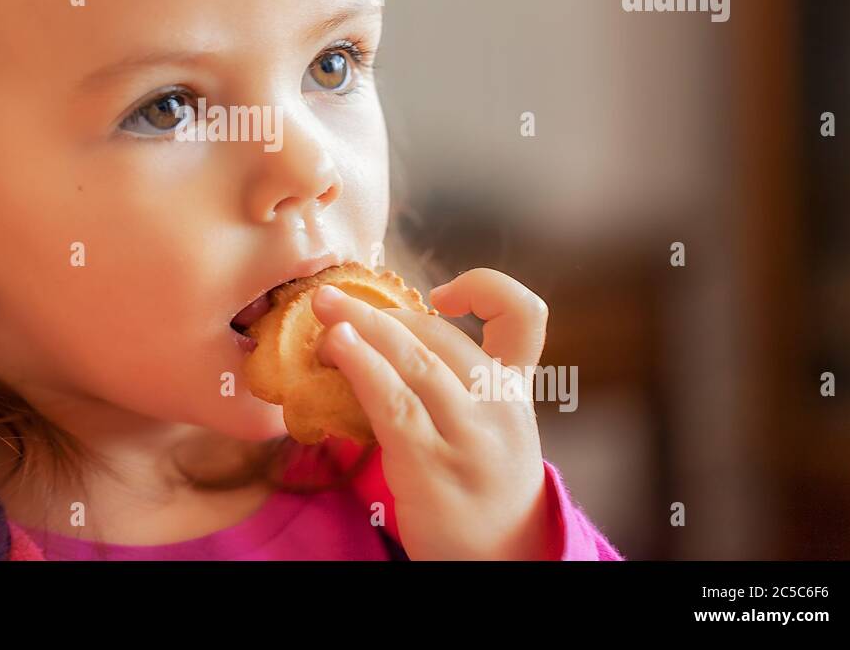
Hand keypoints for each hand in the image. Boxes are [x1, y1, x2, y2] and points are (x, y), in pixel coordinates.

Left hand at [310, 267, 552, 559]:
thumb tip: (378, 330)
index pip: (525, 316)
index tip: (439, 296)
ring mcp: (470, 436)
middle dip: (381, 311)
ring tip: (323, 309)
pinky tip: (335, 349)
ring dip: (362, 326)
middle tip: (333, 299)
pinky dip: (362, 366)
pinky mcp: (434, 466)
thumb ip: (457, 379)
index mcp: (516, 389)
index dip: (486, 288)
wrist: (499, 560)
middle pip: (442, 335)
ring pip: (415, 360)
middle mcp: (501, 407)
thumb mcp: (488, 425)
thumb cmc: (477, 484)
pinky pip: (393, 403)